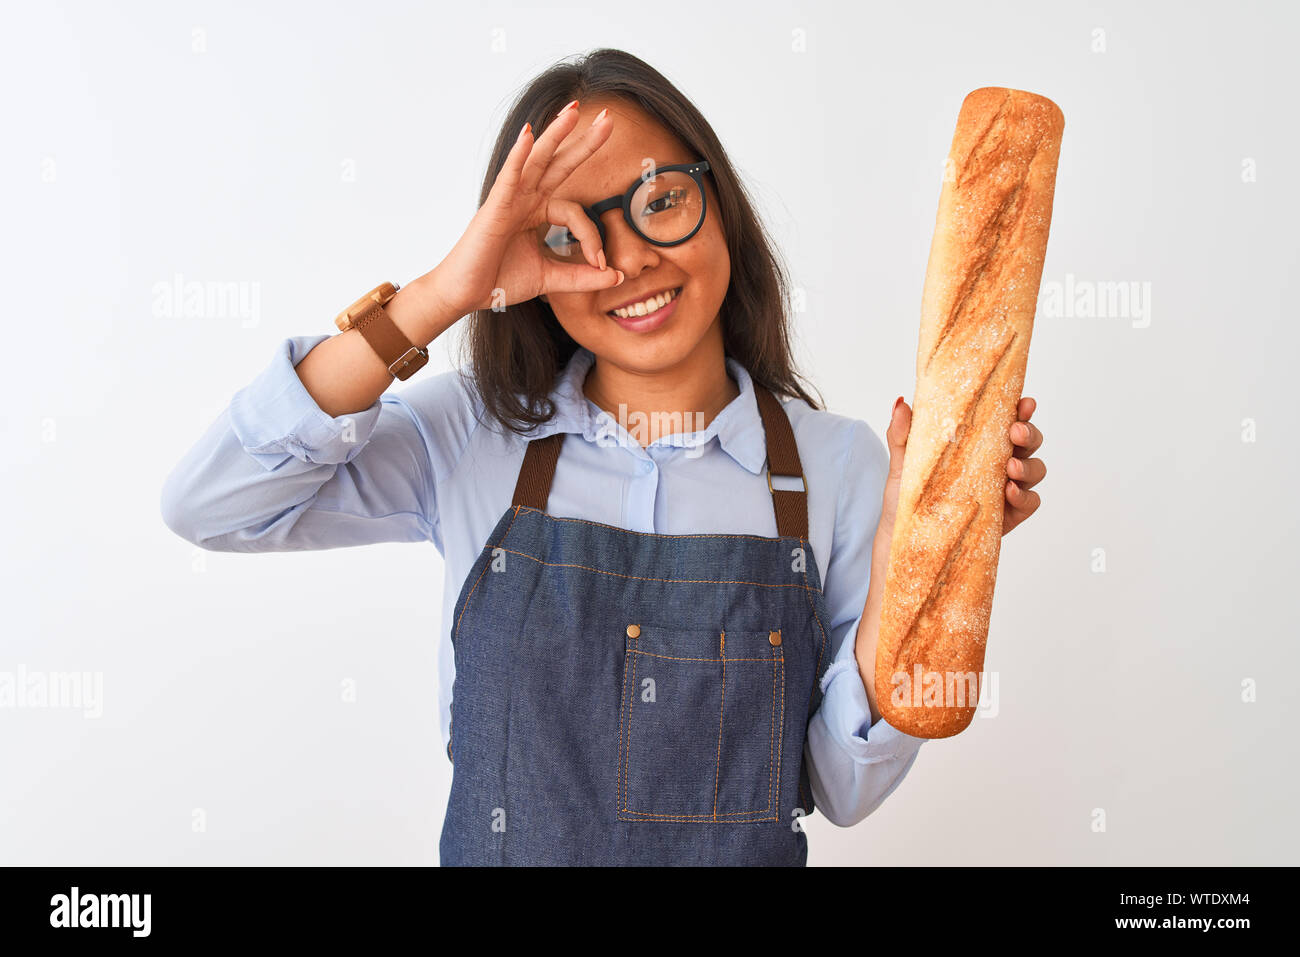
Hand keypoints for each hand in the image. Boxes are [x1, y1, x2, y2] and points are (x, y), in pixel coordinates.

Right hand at [429, 101, 625, 317]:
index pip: (575, 212)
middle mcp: (525, 200)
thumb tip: (616, 275)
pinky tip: (529, 134)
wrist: (465, 295)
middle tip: (610, 118)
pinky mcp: (494, 207)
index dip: (592, 237)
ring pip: (536, 160)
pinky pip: (509, 176)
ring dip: (556, 134)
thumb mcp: (549, 279)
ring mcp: (509, 200)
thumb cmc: (498, 280)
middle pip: (559, 164)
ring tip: (573, 111)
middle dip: (584, 142)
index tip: (601, 264)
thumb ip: (582, 277)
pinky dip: (519, 155)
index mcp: (537, 212)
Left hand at [853, 395, 1045, 719]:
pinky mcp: (1002, 524)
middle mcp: (988, 471)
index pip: (999, 424)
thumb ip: (904, 439)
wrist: (901, 565)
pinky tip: (1010, 494)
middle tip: (1015, 433)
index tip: (1023, 400)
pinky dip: (1026, 496)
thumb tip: (902, 401)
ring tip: (1010, 467)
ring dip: (1030, 464)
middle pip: (1025, 444)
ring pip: (1033, 471)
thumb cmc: (901, 518)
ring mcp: (998, 497)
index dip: (1017, 409)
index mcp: (969, 452)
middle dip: (1028, 433)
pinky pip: (1029, 505)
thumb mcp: (900, 475)